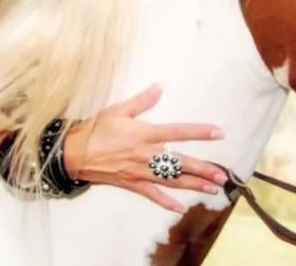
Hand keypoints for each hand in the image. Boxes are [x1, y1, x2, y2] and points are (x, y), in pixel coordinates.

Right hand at [62, 84, 226, 212]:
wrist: (73, 153)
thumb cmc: (95, 129)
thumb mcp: (117, 110)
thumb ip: (141, 101)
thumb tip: (159, 88)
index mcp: (143, 134)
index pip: (177, 132)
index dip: (199, 132)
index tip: (219, 133)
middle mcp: (145, 154)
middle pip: (179, 163)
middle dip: (203, 169)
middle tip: (222, 175)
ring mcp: (139, 171)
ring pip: (171, 180)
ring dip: (193, 185)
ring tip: (212, 189)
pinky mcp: (131, 183)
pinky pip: (152, 194)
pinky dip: (166, 202)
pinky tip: (180, 208)